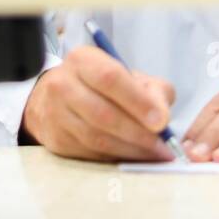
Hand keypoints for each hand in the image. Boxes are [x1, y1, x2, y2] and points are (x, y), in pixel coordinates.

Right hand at [21, 46, 175, 161]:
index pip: (110, 78)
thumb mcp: (129, 75)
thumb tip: (162, 117)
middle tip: (163, 147)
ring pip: (96, 137)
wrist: (60, 96)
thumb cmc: (103, 85)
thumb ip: (153, 90)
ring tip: (154, 155)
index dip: (138, 101)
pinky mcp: (56, 139)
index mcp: (82, 60)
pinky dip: (116, 157)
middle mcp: (62, 84)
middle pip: (103, 113)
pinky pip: (90, 153)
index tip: (162, 121)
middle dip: (138, 133)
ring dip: (130, 150)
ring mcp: (55, 113)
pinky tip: (132, 156)